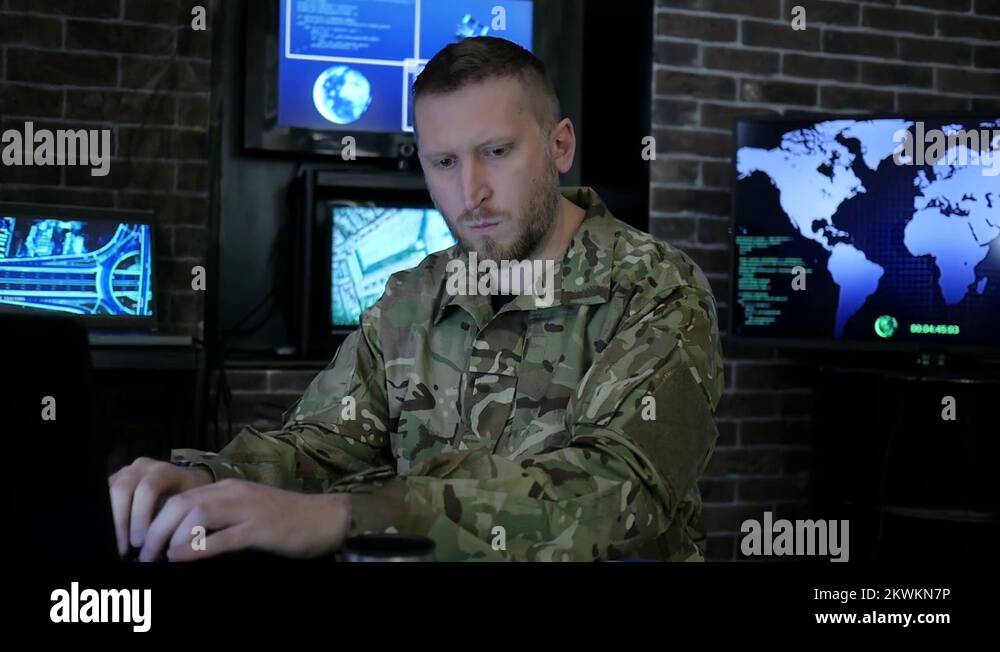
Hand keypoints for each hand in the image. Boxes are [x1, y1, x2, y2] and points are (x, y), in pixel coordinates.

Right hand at [108, 457, 213, 556]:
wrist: (188, 483)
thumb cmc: (189, 497)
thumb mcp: (188, 505)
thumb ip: (173, 518)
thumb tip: (155, 544)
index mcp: (163, 471)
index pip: (148, 489)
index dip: (140, 516)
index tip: (139, 543)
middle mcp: (142, 467)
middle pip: (122, 489)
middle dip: (121, 521)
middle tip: (124, 548)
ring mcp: (126, 472)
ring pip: (109, 491)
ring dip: (112, 520)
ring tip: (118, 544)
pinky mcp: (116, 479)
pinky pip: (105, 495)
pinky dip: (108, 515)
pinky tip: (113, 534)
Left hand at [137, 479, 351, 561]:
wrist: (325, 518)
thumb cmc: (284, 521)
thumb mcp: (243, 514)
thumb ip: (216, 521)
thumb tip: (178, 542)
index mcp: (227, 487)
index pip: (179, 497)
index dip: (154, 520)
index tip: (142, 544)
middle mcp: (233, 492)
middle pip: (181, 504)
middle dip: (155, 530)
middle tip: (144, 555)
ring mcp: (248, 508)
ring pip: (197, 515)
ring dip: (171, 539)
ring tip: (160, 558)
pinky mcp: (262, 528)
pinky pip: (224, 536)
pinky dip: (198, 548)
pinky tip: (181, 558)